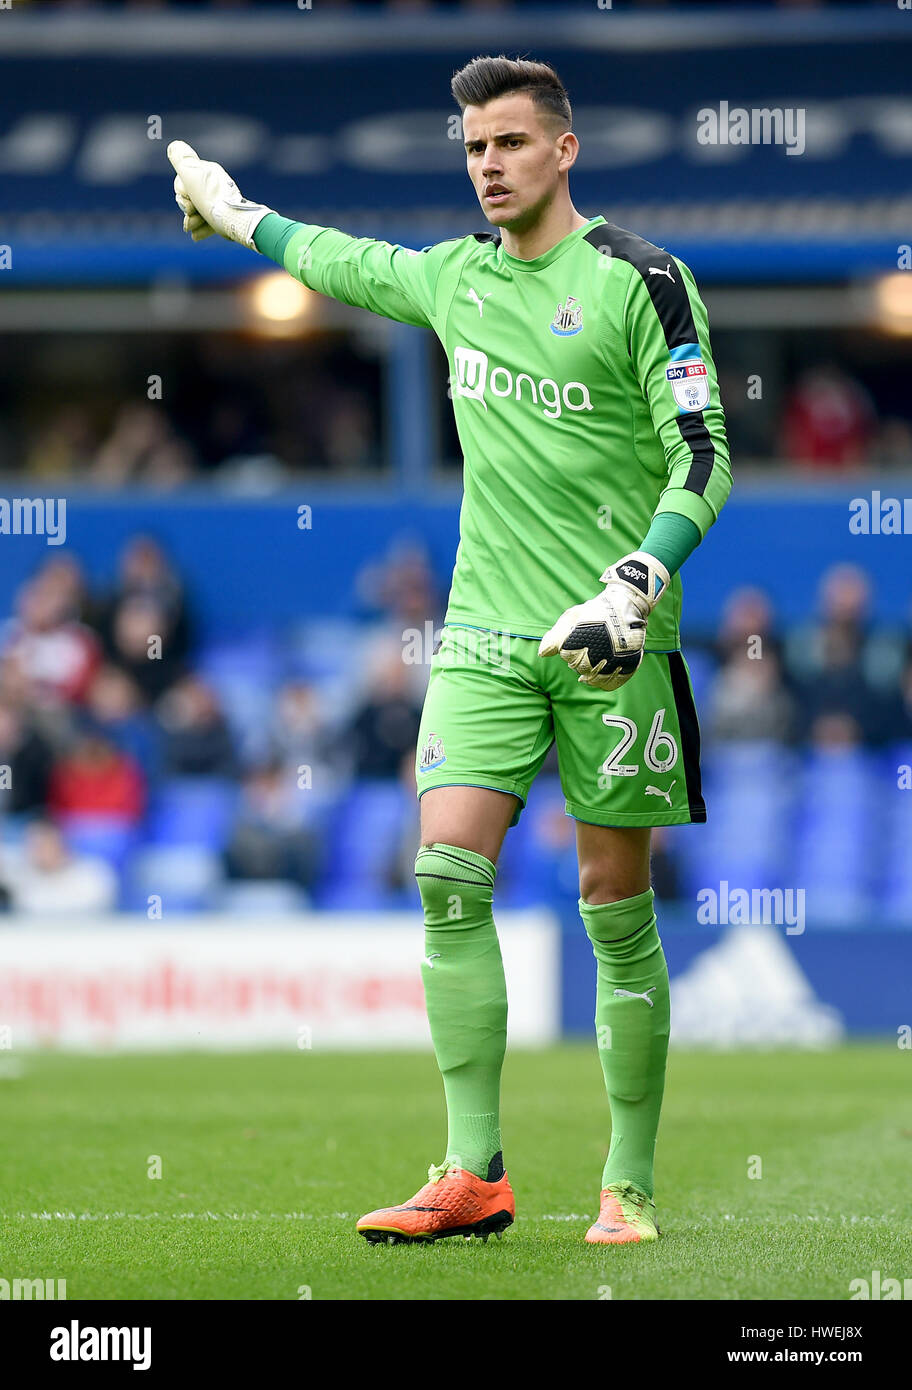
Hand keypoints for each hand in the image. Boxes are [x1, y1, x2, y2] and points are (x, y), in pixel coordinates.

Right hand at [167, 141, 272, 250]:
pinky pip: (209, 223)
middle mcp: (215, 184)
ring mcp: (220, 202)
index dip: (181, 192)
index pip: (183, 180)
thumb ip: (180, 159)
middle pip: (190, 197)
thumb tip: (174, 146)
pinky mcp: (225, 218)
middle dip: (186, 208)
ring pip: (198, 212)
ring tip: (194, 226)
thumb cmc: (210, 198)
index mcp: (208, 172)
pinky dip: (201, 229)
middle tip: (191, 212)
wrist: (234, 221)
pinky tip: (196, 236)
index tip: (188, 198)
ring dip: (192, 221)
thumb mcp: (191, 174)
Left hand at [538, 551, 669, 690]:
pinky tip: (600, 673)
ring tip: (593, 659)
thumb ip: (555, 636)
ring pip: (593, 678)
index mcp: (582, 637)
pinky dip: (603, 682)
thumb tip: (542, 654)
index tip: (576, 637)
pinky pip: (610, 684)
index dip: (568, 647)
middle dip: (579, 659)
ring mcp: (613, 659)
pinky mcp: (627, 665)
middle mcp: (597, 651)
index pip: (566, 654)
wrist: (627, 604)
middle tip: (587, 647)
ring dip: (590, 671)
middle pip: (579, 668)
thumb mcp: (572, 617)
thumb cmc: (595, 610)